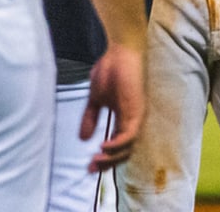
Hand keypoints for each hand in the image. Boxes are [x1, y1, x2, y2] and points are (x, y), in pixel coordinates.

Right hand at [82, 41, 144, 171]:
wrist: (120, 51)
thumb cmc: (110, 70)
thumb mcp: (95, 99)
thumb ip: (90, 118)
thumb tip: (83, 138)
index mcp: (123, 120)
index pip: (116, 147)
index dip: (104, 159)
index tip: (88, 167)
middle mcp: (132, 121)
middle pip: (124, 152)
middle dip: (107, 164)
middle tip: (91, 168)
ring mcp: (136, 117)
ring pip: (128, 148)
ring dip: (112, 157)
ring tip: (96, 160)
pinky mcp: (137, 111)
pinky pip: (129, 136)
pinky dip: (117, 145)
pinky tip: (103, 147)